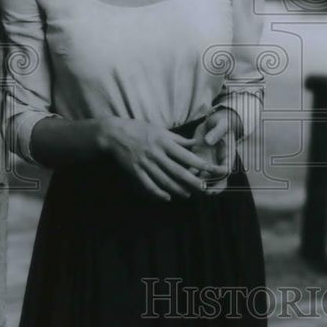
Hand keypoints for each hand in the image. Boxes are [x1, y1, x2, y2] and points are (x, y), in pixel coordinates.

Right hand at [96, 118, 226, 201]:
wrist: (113, 134)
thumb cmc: (139, 129)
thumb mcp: (160, 130)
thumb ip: (177, 138)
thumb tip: (195, 143)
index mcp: (164, 142)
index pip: (186, 155)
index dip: (200, 164)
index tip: (212, 169)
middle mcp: (156, 154)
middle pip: (178, 171)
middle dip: (193, 181)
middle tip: (204, 189)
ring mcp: (146, 164)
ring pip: (165, 181)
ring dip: (178, 189)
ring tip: (188, 194)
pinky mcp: (136, 171)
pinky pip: (149, 185)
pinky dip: (158, 193)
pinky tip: (167, 197)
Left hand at [191, 108, 241, 194]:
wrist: (214, 123)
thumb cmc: (221, 123)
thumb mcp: (222, 124)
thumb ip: (217, 132)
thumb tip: (209, 141)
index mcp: (227, 157)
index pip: (225, 171)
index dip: (220, 176)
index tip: (213, 176)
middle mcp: (218, 164)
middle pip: (216, 182)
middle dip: (210, 188)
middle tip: (203, 191)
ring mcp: (208, 165)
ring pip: (203, 180)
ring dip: (196, 185)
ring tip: (188, 187)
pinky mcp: (197, 162)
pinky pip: (192, 173)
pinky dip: (186, 177)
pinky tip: (178, 178)